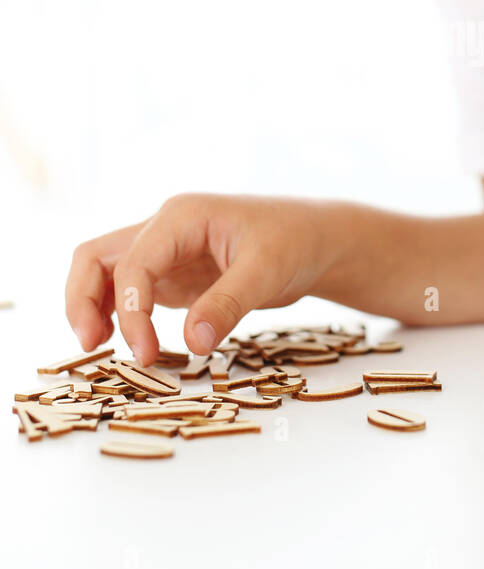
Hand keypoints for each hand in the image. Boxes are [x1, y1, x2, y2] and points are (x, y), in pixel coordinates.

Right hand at [64, 193, 328, 365]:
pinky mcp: (172, 275)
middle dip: (83, 299)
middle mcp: (164, 229)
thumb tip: (193, 343)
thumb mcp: (267, 272)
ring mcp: (165, 251)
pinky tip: (128, 341)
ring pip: (104, 271)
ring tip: (99, 348)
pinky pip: (128, 290)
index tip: (146, 351)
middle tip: (92, 346)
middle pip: (96, 256)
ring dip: (92, 306)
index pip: (134, 263)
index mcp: (182, 216)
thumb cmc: (294, 243)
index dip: (130, 309)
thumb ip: (228, 304)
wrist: (315, 240)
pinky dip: (116, 313)